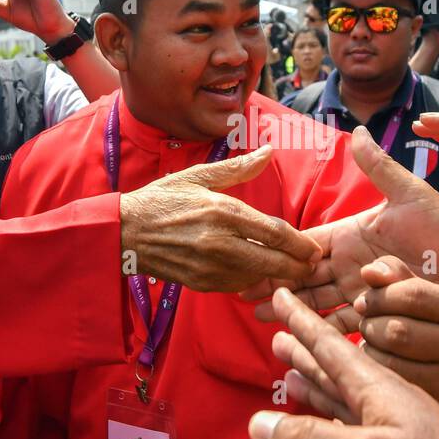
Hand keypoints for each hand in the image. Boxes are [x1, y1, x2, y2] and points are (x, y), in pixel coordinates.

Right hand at [120, 145, 320, 291]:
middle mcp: (219, 241)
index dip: (301, 244)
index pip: (275, 232)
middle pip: (273, 261)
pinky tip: (258, 275)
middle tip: (312, 266)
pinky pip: (237, 287)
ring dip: (277, 277)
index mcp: (223, 211)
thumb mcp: (199, 176)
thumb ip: (238, 168)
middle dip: (298, 267)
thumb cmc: (162, 200)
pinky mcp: (200, 283)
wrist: (123, 232)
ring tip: (293, 272)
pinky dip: (251, 282)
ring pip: (258, 278)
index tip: (315, 249)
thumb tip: (268, 150)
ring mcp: (209, 266)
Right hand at [246, 126, 438, 318]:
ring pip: (316, 300)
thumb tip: (357, 131)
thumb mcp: (408, 192)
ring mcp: (360, 289)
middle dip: (272, 281)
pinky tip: (300, 337)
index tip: (251, 253)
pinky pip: (344, 324)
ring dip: (290, 308)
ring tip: (259, 316)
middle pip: (302, 274)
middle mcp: (349, 263)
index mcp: (350, 234)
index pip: (305, 242)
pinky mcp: (376, 312)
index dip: (278, 248)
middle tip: (240, 291)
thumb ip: (379, 167)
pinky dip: (322, 330)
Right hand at [250, 287, 438, 438]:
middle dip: (303, 346)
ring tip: (285, 363)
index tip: (281, 294)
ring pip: (341, 390)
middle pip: (333, 363)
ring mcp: (389, 423)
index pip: (329, 345)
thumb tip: (257, 424)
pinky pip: (351, 418)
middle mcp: (382, 397)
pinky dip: (329, 408)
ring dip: (313, 375)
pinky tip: (317, 409)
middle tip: (273, 331)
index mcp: (376, 387)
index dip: (301, 321)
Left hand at [321, 256, 438, 407]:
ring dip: (368, 349)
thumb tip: (369, 272)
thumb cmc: (412, 319)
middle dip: (370, 325)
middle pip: (397, 330)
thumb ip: (388, 273)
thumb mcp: (406, 291)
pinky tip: (374, 365)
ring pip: (388, 359)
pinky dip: (370, 372)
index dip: (378, 296)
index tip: (361, 303)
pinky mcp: (430, 399)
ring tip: (373, 344)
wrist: (431, 365)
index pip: (413, 294)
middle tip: (366, 326)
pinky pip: (385, 384)